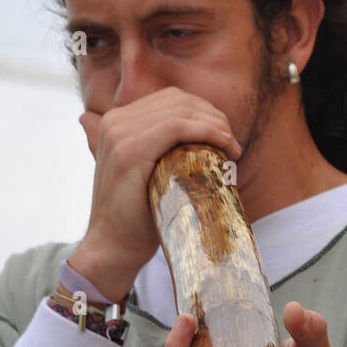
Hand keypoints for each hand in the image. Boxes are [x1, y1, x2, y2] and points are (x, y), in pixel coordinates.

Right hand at [69, 87, 241, 300]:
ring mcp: (119, 134)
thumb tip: (194, 150)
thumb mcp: (149, 176)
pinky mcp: (129, 151)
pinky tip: (222, 143)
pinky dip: (204, 130)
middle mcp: (115, 121)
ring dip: (214, 124)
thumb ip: (161, 155)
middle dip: (213, 116)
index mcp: (118, 122)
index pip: (170, 100)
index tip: (226, 136)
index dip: (204, 112)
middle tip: (233, 143)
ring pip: (179, 110)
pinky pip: (174, 127)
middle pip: (177, 100)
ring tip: (232, 147)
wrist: (113, 247)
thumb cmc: (138, 219)